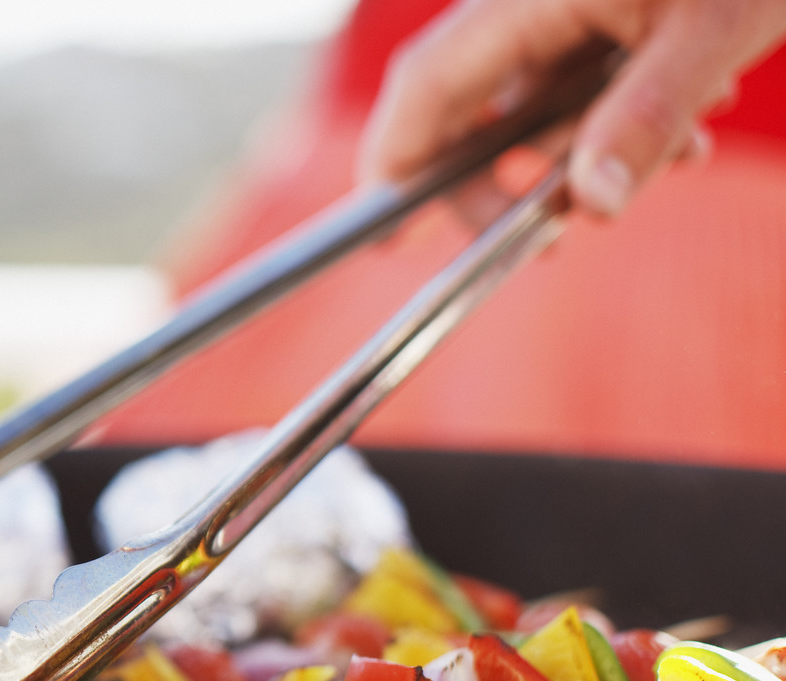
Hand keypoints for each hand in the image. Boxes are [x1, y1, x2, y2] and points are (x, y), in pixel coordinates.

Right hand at [358, 0, 785, 217]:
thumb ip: (646, 117)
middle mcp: (516, 1)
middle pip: (459, 104)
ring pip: (524, 101)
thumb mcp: (714, 30)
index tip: (390, 233)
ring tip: (677, 155)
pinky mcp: (583, 11)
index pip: (425, 86)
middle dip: (505, 175)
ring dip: (581, 149)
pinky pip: (567, 81)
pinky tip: (685, 123)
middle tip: (552, 229)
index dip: (396, 162)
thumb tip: (591, 203)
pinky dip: (608, 118)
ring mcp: (546, 6)